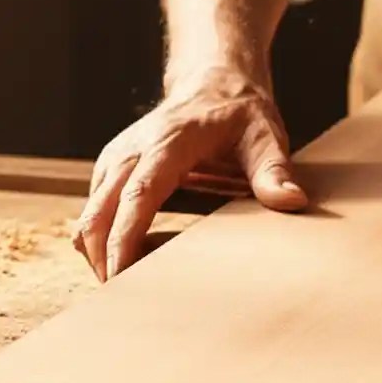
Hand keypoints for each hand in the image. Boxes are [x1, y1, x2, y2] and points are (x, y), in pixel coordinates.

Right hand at [74, 65, 306, 280]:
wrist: (213, 84)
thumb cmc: (240, 114)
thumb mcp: (266, 136)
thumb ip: (274, 170)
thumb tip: (291, 201)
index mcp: (169, 141)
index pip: (137, 194)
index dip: (124, 237)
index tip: (120, 274)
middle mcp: (134, 148)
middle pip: (100, 208)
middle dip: (103, 256)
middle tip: (121, 298)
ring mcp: (117, 157)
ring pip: (90, 211)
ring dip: (97, 251)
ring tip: (121, 288)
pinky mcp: (112, 168)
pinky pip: (94, 208)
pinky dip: (99, 237)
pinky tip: (121, 262)